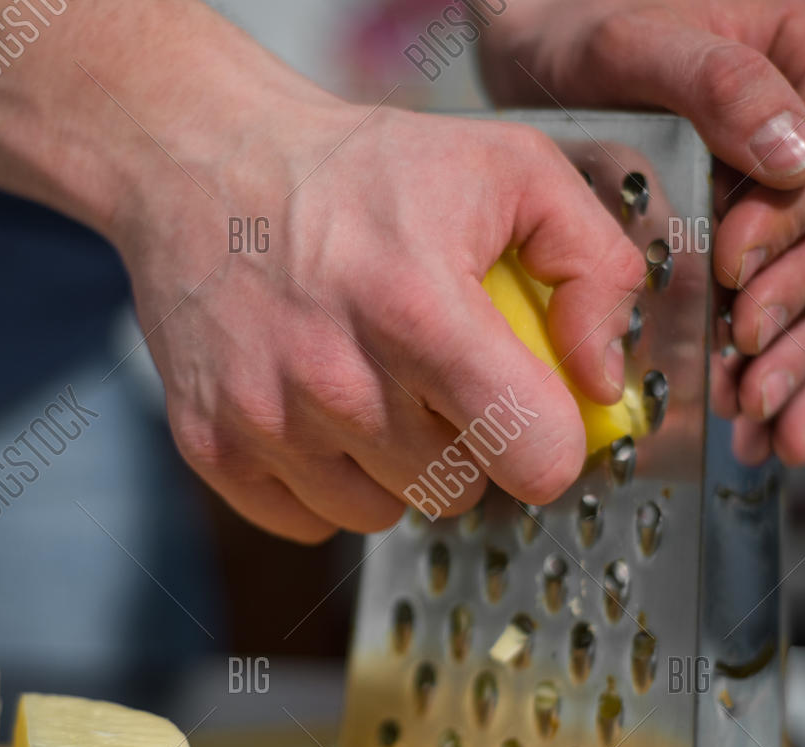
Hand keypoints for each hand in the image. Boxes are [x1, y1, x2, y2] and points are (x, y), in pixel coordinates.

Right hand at [117, 95, 645, 541]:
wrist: (203, 165)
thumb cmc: (361, 171)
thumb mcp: (509, 168)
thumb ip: (593, 265)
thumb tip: (601, 376)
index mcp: (419, 308)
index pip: (531, 457)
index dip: (550, 440)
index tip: (535, 411)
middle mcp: (336, 380)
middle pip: (459, 489)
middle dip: (465, 439)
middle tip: (435, 369)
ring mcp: (266, 422)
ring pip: (386, 512)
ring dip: (394, 464)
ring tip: (371, 381)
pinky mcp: (213, 448)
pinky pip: (312, 522)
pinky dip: (326, 480)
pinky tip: (317, 407)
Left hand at [481, 0, 804, 464]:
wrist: (536, 48)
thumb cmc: (581, 22)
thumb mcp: (631, 37)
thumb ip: (717, 84)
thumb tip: (795, 155)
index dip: (803, 219)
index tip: (735, 259)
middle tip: (744, 342)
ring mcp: (801, 203)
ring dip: (801, 357)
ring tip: (751, 407)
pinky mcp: (765, 255)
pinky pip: (803, 321)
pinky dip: (793, 381)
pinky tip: (773, 434)